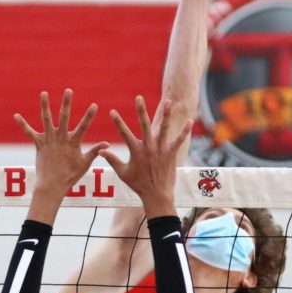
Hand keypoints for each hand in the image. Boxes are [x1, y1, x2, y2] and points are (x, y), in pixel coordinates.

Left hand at [14, 89, 108, 222]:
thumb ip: (95, 151)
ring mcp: (48, 140)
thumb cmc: (70, 175)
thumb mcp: (85, 163)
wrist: (51, 185)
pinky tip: (16, 115)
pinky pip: (29, 132)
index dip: (89, 115)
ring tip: (44, 93)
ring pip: (46, 119)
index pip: (83, 126)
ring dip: (45, 106)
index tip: (94, 105)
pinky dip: (22, 124)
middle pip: (64, 117)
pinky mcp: (39, 144)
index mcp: (73, 142)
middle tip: (68, 91)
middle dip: (66, 103)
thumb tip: (107, 143)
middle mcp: (60, 138)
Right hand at [100, 97, 193, 217]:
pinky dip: (185, 131)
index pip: (124, 133)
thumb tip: (101, 150)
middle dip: (141, 110)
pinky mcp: (171, 153)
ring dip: (166, 114)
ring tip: (168, 101)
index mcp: (135, 150)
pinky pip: (179, 140)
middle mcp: (148, 147)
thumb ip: (112, 160)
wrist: (156, 194)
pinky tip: (190, 121)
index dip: (117, 122)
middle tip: (138, 98)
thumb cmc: (138, 185)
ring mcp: (161, 149)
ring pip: (164, 128)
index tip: (112, 111)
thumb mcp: (123, 173)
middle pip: (144, 125)